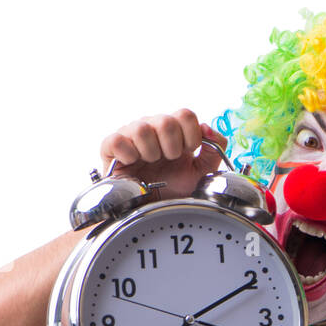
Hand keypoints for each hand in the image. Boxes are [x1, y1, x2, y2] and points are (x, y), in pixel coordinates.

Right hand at [99, 109, 226, 198]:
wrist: (153, 210)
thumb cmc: (175, 189)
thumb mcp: (203, 172)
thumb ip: (215, 149)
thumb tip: (208, 129)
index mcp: (175, 129)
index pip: (185, 115)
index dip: (191, 137)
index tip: (188, 154)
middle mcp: (152, 126)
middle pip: (166, 121)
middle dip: (172, 148)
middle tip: (169, 161)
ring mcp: (131, 134)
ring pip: (142, 128)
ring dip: (151, 152)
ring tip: (151, 164)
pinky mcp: (110, 146)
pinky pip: (117, 140)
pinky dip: (128, 154)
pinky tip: (134, 164)